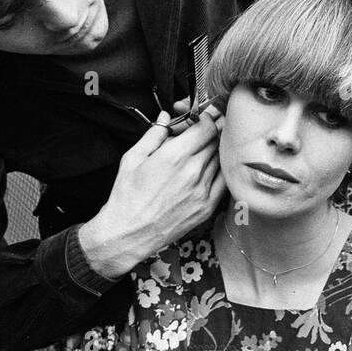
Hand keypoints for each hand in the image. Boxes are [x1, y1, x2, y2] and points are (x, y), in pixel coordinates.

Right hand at [78, 104, 225, 278]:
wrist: (129, 233)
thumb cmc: (127, 196)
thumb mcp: (133, 158)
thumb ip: (153, 134)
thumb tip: (166, 117)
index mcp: (175, 157)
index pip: (206, 127)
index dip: (205, 118)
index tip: (199, 118)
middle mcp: (193, 172)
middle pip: (216, 141)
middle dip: (211, 131)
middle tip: (202, 130)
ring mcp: (203, 191)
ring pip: (222, 159)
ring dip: (216, 150)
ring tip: (203, 149)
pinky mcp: (208, 207)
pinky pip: (224, 180)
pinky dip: (220, 170)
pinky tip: (210, 167)